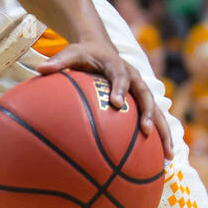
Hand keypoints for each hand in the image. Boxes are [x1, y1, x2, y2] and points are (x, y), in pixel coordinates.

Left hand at [37, 40, 174, 159]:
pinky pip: (153, 119)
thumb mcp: (71, 53)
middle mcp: (134, 77)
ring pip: (157, 111)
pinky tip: (161, 160)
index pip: (120, 77)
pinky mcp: (143, 101)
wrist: (101, 46)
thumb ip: (58, 62)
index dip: (121, 89)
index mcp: (118, 66)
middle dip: (148, 113)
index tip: (117, 104)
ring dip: (163, 132)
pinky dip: (159, 138)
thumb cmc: (84, 53)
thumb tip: (40, 69)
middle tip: (146, 131)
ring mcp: (141, 90)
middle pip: (147, 95)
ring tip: (168, 155)